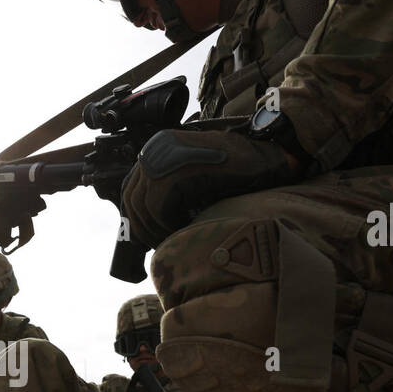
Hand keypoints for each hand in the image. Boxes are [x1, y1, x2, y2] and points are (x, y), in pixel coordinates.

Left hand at [121, 129, 299, 250]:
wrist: (262, 162)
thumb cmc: (232, 174)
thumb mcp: (191, 179)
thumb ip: (167, 191)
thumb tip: (142, 222)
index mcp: (158, 147)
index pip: (130, 187)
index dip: (137, 216)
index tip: (150, 235)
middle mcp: (156, 148)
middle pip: (131, 196)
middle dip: (142, 226)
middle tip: (160, 243)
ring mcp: (164, 155)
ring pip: (141, 204)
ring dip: (155, 227)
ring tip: (174, 237)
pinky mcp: (175, 168)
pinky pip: (157, 205)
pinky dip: (167, 222)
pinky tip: (182, 227)